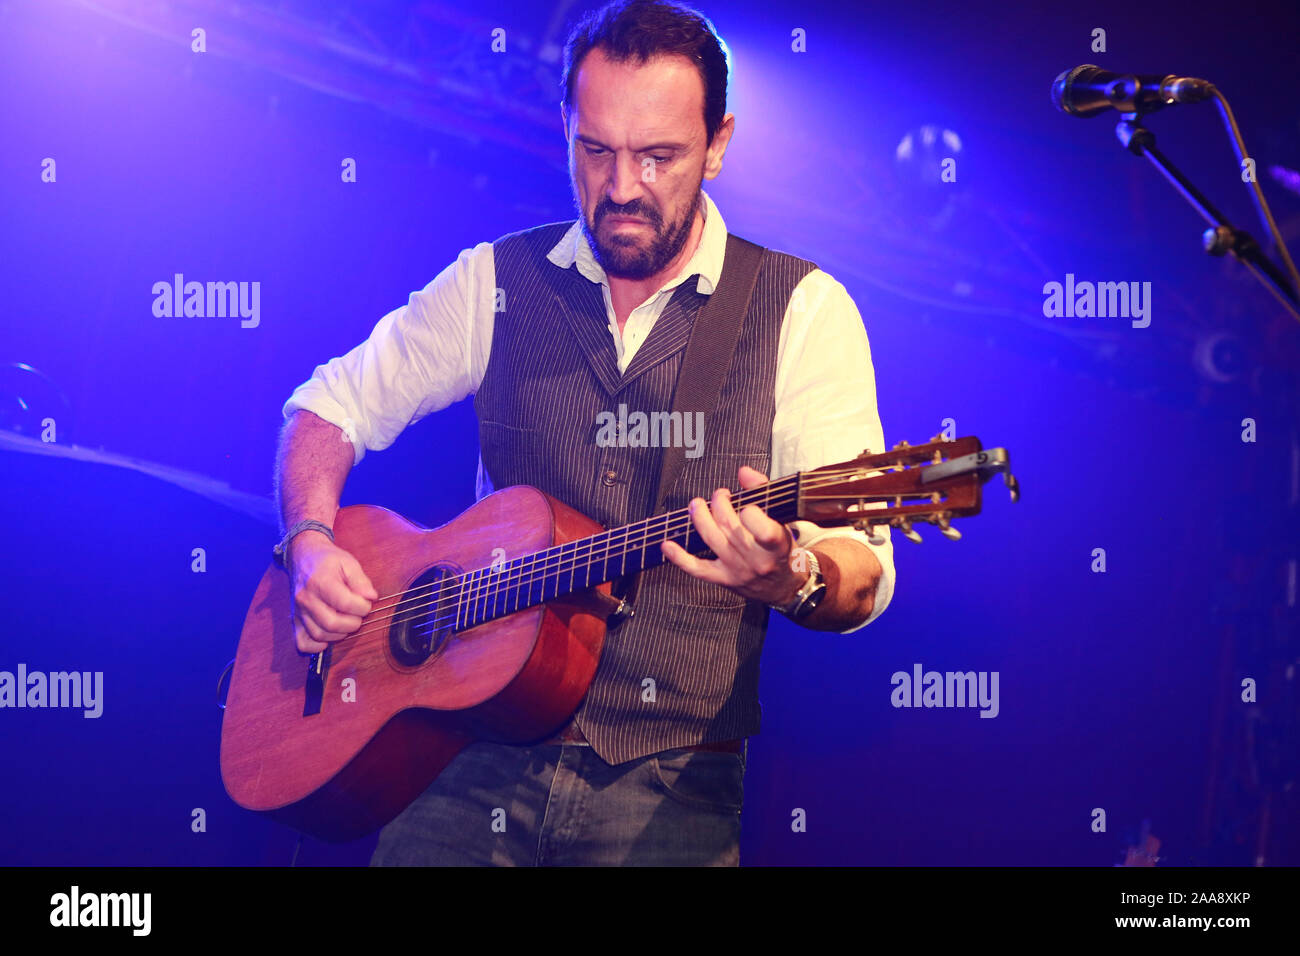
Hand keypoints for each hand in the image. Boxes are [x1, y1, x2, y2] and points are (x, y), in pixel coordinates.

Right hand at [287, 531, 377, 653]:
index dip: (362, 607)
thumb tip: (371, 597)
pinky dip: (316, 646)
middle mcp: (306, 598)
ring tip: (348, 621)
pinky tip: (330, 637)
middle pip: (332, 623)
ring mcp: (299, 611)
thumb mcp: (348, 562)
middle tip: (359, 614)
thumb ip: (361, 580)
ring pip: (319, 634)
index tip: (367, 603)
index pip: (345, 604)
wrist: (303, 556)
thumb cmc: (327, 560)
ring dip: (340, 634)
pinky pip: (302, 642)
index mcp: (320, 582)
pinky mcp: (295, 619)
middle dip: (353, 623)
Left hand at [660, 465, 807, 604]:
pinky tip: (667, 545)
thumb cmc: (784, 551)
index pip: (765, 532)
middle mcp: (757, 560)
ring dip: (700, 518)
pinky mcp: (724, 579)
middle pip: (731, 527)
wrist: (784, 588)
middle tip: (721, 495)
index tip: (747, 505)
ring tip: (697, 504)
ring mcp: (738, 570)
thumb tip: (744, 472)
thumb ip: (763, 491)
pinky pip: (698, 569)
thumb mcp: (784, 521)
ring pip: (712, 540)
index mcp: (777, 545)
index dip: (751, 515)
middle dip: (720, 504)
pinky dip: (680, 557)